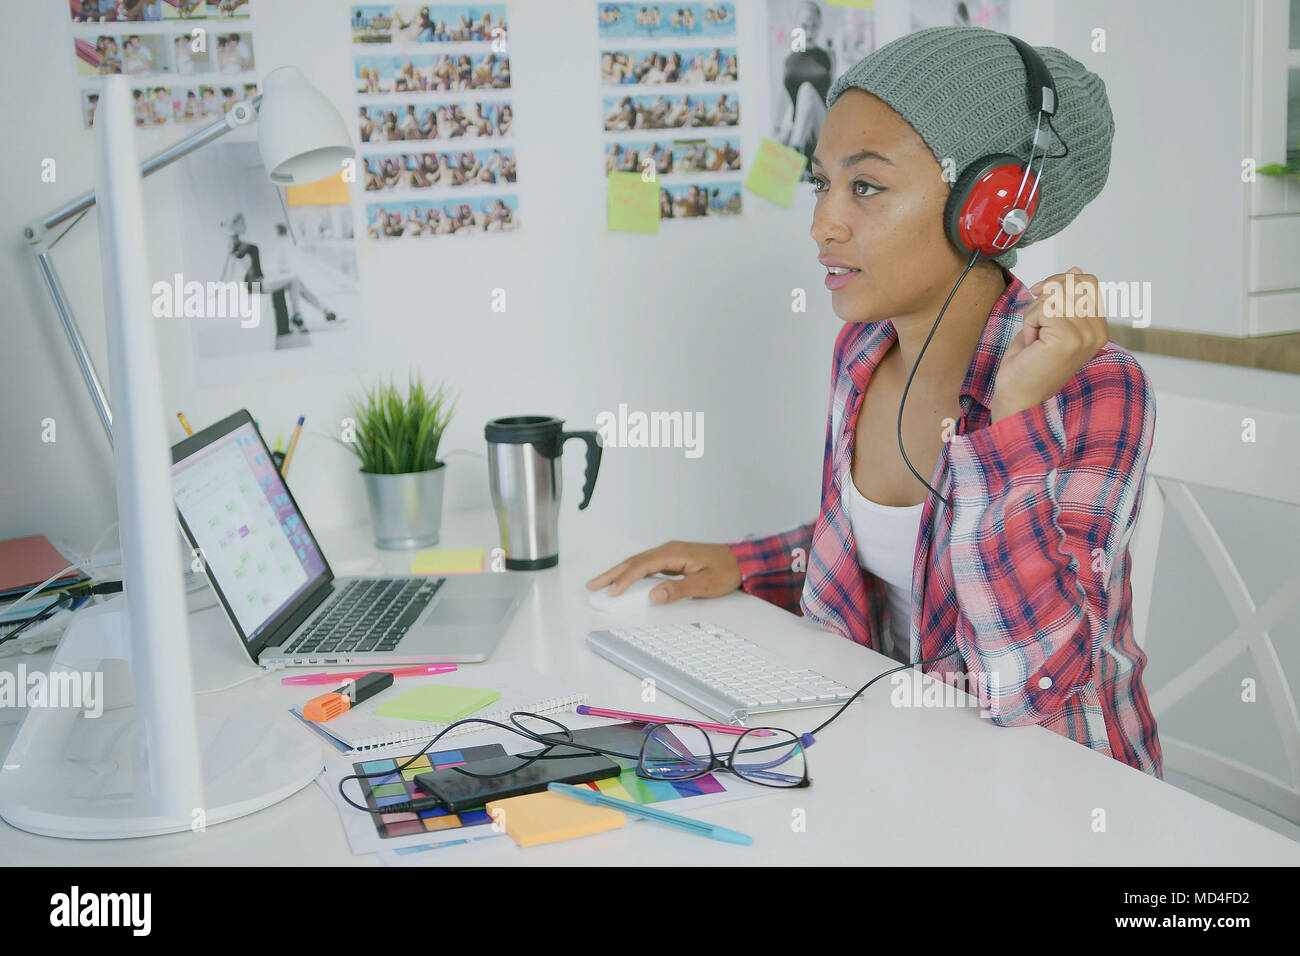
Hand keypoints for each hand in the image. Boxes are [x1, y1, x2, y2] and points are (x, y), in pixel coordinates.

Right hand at [585, 541, 741, 603]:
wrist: (742, 560)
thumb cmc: (726, 570)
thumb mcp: (705, 584)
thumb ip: (679, 590)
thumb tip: (654, 595)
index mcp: (674, 553)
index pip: (642, 566)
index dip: (625, 579)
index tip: (611, 591)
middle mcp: (668, 550)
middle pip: (633, 561)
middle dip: (611, 574)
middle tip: (592, 585)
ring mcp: (669, 554)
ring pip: (637, 562)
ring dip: (619, 573)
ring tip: (601, 584)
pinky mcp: (671, 560)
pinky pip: (645, 566)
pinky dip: (631, 573)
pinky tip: (624, 581)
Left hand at [991, 267, 1108, 422]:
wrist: (1018, 396)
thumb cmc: (1029, 363)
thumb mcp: (1050, 323)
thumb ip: (1065, 298)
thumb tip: (1076, 269)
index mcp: (1099, 327)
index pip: (1088, 281)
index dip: (1059, 283)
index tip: (1041, 298)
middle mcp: (1098, 331)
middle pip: (1072, 283)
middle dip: (1045, 297)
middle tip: (1036, 324)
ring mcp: (1085, 336)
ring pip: (1055, 295)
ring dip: (1034, 313)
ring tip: (1035, 338)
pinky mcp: (1068, 339)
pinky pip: (1043, 308)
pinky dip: (1029, 322)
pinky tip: (1032, 344)